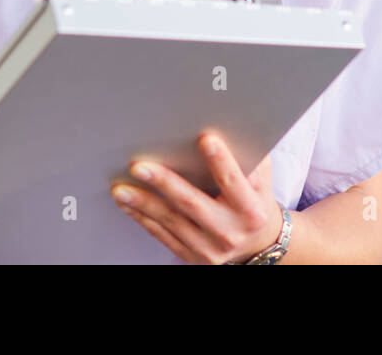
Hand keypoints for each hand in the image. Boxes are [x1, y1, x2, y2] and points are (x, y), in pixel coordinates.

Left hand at [110, 130, 285, 264]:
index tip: (205, 139)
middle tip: (139, 166)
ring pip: (171, 221)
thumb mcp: (261, 180)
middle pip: (192, 203)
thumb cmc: (255, 201)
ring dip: (142, 203)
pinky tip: (127, 204)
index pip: (233, 182)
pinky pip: (162, 236)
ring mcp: (209, 248)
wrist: (258, 245)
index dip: (221, 161)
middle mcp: (229, 231)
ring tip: (120, 188)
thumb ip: (249, 157)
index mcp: (250, 209)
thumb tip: (227, 125)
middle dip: (164, 183)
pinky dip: (143, 218)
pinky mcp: (192, 256)